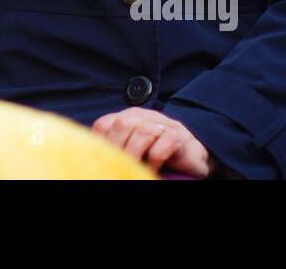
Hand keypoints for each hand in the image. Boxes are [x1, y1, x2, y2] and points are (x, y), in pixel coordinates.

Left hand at [90, 107, 210, 177]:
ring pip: (143, 132)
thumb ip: (117, 146)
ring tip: (133, 170)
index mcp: (126, 117)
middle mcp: (142, 116)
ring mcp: (161, 124)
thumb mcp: (132, 146)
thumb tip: (94, 162)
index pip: (104, 124)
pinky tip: (152, 170)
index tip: (99, 161)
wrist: (190, 153)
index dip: (99, 142)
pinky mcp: (178, 136)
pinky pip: (164, 144)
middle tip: (117, 167)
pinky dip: (155, 159)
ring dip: (135, 154)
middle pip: (123, 124)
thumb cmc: (155, 151)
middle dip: (117, 147)